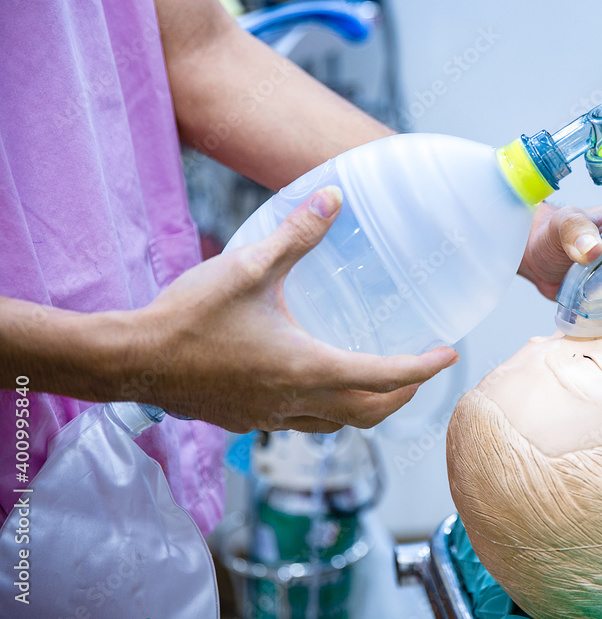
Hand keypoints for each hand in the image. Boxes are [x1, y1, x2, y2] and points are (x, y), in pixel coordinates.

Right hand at [130, 186, 457, 432]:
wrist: (130, 361)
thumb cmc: (188, 317)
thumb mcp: (248, 268)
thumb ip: (296, 235)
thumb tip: (334, 198)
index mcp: (306, 368)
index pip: (384, 377)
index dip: (423, 369)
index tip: (450, 355)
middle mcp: (296, 402)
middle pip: (370, 414)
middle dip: (403, 395)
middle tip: (420, 370)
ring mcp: (270, 418)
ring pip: (338, 424)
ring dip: (367, 405)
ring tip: (379, 379)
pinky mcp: (248, 420)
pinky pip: (304, 423)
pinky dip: (328, 409)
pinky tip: (316, 381)